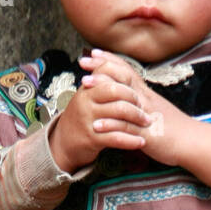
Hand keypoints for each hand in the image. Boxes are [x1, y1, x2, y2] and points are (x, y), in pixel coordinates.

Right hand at [48, 56, 151, 172]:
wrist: (63, 144)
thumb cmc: (81, 119)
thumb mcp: (87, 98)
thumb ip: (101, 84)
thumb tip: (116, 65)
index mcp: (86, 90)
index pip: (106, 72)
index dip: (125, 79)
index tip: (137, 92)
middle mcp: (85, 101)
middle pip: (115, 91)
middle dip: (134, 100)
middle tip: (145, 109)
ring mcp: (88, 120)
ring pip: (118, 114)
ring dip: (137, 120)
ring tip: (147, 124)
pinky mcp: (91, 139)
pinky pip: (116, 137)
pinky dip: (132, 141)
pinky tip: (141, 142)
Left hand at [76, 50, 195, 168]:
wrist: (193, 142)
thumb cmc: (174, 128)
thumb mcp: (156, 109)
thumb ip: (141, 102)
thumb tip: (129, 96)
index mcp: (146, 94)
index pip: (127, 70)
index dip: (111, 60)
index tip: (94, 52)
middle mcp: (145, 100)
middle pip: (122, 77)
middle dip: (102, 67)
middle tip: (83, 60)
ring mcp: (145, 116)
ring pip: (122, 98)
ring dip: (103, 89)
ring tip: (84, 85)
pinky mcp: (146, 135)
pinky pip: (127, 128)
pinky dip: (111, 125)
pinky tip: (96, 125)